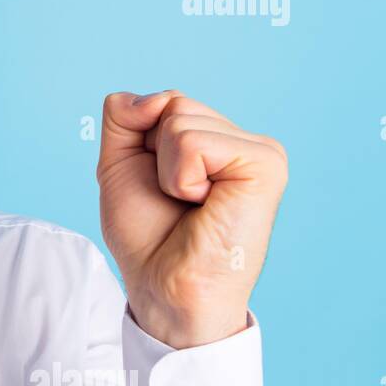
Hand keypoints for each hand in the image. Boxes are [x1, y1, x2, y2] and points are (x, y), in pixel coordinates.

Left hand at [96, 90, 287, 348]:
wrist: (165, 289)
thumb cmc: (148, 237)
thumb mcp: (119, 164)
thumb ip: (124, 115)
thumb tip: (157, 96)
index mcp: (216, 140)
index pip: (163, 102)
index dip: (140, 144)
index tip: (156, 188)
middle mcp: (242, 141)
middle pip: (172, 104)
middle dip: (151, 154)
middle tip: (175, 199)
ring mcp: (259, 150)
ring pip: (179, 120)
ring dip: (165, 171)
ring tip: (191, 205)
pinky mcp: (266, 164)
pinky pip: (193, 141)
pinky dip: (180, 177)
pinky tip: (203, 205)